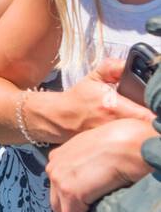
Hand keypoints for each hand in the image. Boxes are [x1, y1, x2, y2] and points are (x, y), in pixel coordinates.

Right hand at [33, 59, 156, 141]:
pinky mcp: (111, 147)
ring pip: (140, 139)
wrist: (60, 117)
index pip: (148, 116)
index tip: (159, 108)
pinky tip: (135, 138)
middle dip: (155, 126)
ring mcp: (113, 138)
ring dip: (146, 135)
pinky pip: (130, 146)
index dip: (158, 115)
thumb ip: (112, 68)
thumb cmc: (78, 99)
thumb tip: (128, 64)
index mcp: (114, 106)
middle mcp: (115, 124)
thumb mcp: (94, 78)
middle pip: (147, 130)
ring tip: (148, 129)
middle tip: (156, 121)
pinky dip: (136, 143)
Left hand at [47, 117, 156, 211]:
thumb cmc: (122, 141)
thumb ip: (88, 163)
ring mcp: (59, 178)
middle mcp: (54, 165)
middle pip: (58, 199)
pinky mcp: (71, 192)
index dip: (72, 199)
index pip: (60, 184)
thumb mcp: (97, 150)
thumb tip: (95, 179)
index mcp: (60, 155)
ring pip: (63, 211)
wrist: (132, 142)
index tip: (88, 208)